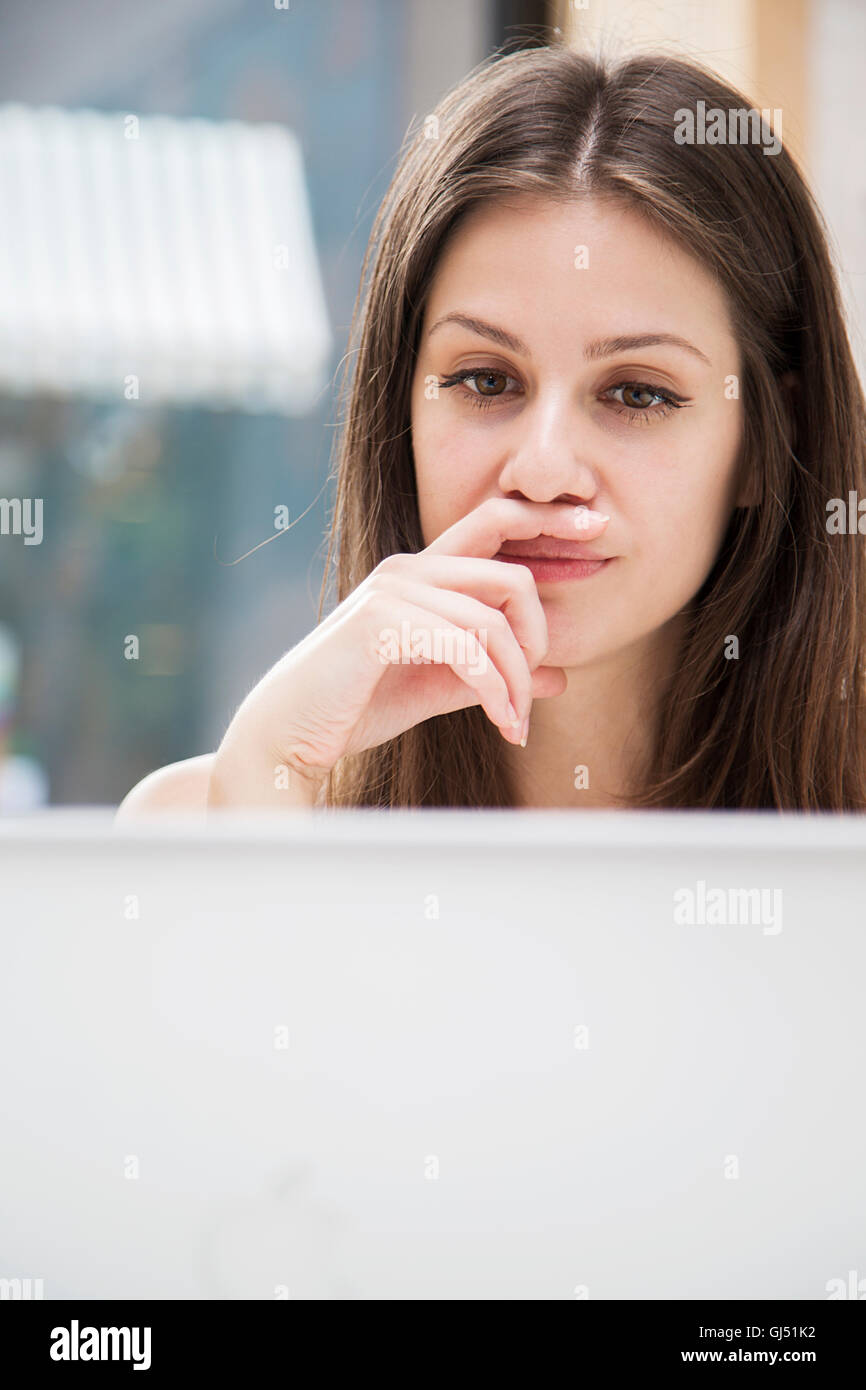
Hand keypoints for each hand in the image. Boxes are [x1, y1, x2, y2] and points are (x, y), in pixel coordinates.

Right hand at [207, 498, 609, 806]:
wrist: (288, 735)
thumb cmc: (356, 707)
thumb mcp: (440, 687)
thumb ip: (494, 673)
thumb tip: (559, 677)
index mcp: (421, 572)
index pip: (494, 522)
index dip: (547, 518)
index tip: (595, 526)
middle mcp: (408, 569)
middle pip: (511, 576)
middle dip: (539, 637)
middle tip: (532, 692)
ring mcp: (392, 590)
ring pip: (494, 620)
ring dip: (516, 680)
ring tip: (513, 723)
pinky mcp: (380, 623)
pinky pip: (466, 646)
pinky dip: (494, 689)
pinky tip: (501, 723)